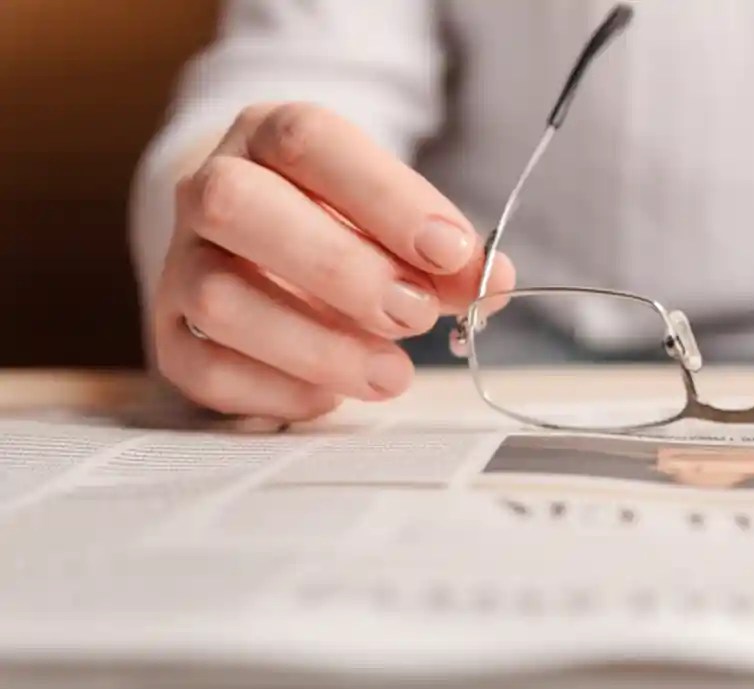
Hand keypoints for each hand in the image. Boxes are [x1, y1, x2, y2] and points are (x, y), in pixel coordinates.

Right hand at [151, 103, 515, 420]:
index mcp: (271, 136)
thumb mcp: (401, 221)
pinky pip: (202, 367)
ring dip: (316, 345)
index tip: (452, 251)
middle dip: (340, 268)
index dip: (386, 197)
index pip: (310, 141)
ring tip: (392, 372)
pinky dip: (276, 390)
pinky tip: (332, 397)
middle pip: (237, 205)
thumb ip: (448, 255)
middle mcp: (210, 187)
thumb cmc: (348, 228)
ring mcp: (183, 262)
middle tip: (416, 315)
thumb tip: (491, 282)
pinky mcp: (170, 334)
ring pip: (218, 297)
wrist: (267, 245)